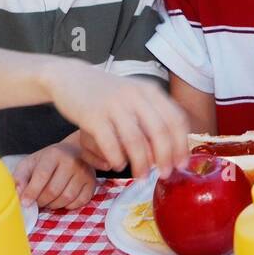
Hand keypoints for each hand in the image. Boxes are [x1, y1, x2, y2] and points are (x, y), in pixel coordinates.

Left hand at [12, 134, 97, 209]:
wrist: (74, 151)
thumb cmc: (48, 160)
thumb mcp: (31, 163)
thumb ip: (20, 177)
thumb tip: (17, 193)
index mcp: (54, 154)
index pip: (42, 176)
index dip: (32, 192)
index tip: (25, 203)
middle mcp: (72, 162)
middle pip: (53, 190)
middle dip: (41, 201)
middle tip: (37, 201)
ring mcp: (84, 172)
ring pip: (66, 198)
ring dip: (53, 205)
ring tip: (48, 200)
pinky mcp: (92, 183)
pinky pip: (79, 202)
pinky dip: (68, 205)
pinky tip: (62, 200)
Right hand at [45, 61, 189, 179]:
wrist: (70, 77)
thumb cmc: (107, 93)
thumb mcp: (135, 95)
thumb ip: (153, 114)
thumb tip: (170, 147)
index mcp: (150, 91)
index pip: (175, 119)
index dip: (181, 144)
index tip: (182, 163)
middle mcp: (135, 96)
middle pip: (159, 131)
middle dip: (165, 157)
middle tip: (165, 174)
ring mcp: (114, 105)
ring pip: (135, 140)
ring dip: (142, 163)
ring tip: (142, 177)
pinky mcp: (93, 115)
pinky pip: (110, 143)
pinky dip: (117, 158)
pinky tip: (118, 166)